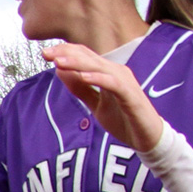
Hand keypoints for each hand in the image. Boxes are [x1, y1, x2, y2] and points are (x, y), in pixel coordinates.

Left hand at [42, 43, 164, 152]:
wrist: (147, 139)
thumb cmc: (124, 119)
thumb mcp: (95, 104)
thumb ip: (80, 89)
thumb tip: (61, 71)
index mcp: (107, 73)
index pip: (84, 57)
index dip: (65, 53)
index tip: (45, 54)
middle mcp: (116, 73)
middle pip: (89, 58)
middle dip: (67, 54)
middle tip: (46, 53)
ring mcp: (124, 83)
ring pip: (99, 68)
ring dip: (78, 63)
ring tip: (59, 61)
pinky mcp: (131, 95)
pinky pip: (113, 84)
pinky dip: (99, 79)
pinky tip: (84, 77)